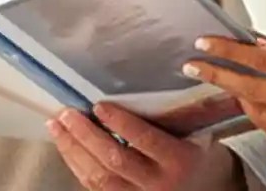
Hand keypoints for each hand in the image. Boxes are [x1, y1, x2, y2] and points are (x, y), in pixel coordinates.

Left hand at [48, 103, 230, 190]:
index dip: (120, 122)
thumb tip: (134, 85)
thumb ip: (173, 117)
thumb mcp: (196, 134)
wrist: (208, 190)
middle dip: (86, 135)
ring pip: (99, 177)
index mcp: (179, 160)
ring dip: (73, 150)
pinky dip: (76, 165)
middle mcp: (158, 183)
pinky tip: (66, 146)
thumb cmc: (197, 154)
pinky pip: (94, 188)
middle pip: (115, 159)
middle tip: (67, 113)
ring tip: (57, 125)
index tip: (99, 105)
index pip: (146, 140)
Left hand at [184, 38, 265, 154]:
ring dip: (241, 97)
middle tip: (194, 66)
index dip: (227, 51)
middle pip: (250, 89)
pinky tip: (256, 105)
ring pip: (259, 114)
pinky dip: (262, 118)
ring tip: (229, 83)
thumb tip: (262, 46)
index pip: (258, 60)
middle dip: (218, 76)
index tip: (204, 44)